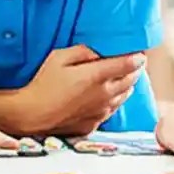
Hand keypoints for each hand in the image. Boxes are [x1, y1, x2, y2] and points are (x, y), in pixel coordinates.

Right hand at [22, 46, 144, 136]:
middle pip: (131, 80)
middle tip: (135, 63)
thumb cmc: (44, 84)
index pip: (129, 64)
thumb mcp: (59, 58)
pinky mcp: (96, 122)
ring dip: (128, 85)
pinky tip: (108, 95)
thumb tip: (98, 52)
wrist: (34, 115)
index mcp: (97, 76)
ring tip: (124, 77)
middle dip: (136, 70)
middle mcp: (105, 94)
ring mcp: (102, 110)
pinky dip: (116, 99)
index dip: (138, 58)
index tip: (140, 54)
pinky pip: (113, 109)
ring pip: (125, 95)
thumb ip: (82, 51)